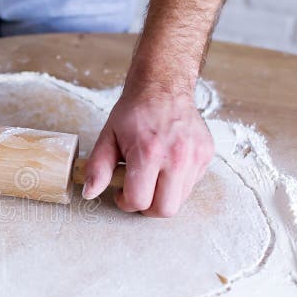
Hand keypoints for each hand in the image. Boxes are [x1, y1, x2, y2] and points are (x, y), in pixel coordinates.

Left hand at [81, 79, 213, 217]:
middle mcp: (177, 156)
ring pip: (180, 201)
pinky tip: (166, 166)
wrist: (163, 86)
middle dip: (148, 207)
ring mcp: (195, 156)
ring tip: (152, 176)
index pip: (139, 201)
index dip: (126, 202)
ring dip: (163, 196)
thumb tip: (89, 193)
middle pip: (165, 210)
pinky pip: (191, 185)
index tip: (121, 191)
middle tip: (139, 192)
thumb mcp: (107, 137)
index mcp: (148, 152)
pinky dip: (177, 184)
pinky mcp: (206, 154)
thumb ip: (97, 168)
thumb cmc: (134, 112)